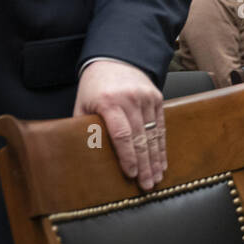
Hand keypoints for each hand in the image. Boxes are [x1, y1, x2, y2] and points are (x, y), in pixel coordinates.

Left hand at [74, 60, 165, 190]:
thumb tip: (81, 156)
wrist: (115, 57)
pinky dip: (161, 145)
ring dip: (155, 158)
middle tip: (147, 185)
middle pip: (140, 138)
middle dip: (144, 164)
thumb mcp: (82, 104)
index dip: (127, 156)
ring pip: (153, 134)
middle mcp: (130, 99)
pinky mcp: (157, 97)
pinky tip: (162, 161)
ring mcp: (146, 97)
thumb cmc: (95, 86)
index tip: (131, 174)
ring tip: (156, 178)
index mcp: (109, 102)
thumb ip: (83, 128)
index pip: (121, 134)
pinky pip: (161, 126)